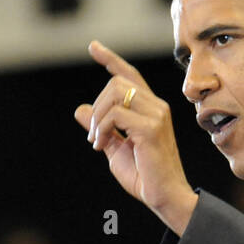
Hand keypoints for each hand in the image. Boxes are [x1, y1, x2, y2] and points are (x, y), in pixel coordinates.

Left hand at [74, 40, 197, 234]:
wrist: (163, 197)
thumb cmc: (144, 176)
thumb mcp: (115, 148)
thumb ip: (101, 128)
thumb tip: (80, 109)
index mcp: (151, 109)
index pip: (130, 76)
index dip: (111, 60)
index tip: (93, 46)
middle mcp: (157, 107)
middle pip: (117, 83)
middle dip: (97, 106)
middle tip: (93, 136)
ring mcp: (157, 115)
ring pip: (116, 94)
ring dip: (98, 117)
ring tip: (97, 141)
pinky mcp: (151, 128)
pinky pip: (116, 114)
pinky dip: (102, 127)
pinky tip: (101, 144)